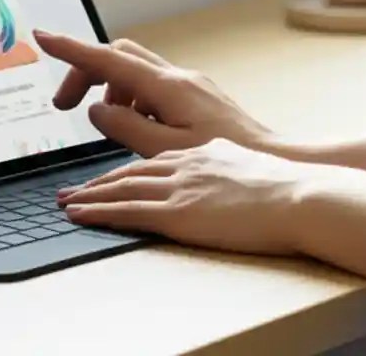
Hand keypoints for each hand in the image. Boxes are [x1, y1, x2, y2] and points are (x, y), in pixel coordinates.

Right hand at [33, 30, 273, 155]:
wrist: (272, 158)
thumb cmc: (226, 158)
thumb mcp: (167, 149)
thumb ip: (127, 128)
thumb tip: (96, 109)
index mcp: (167, 87)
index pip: (108, 59)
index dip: (72, 50)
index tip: (42, 37)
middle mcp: (178, 77)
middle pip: (118, 57)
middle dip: (86, 74)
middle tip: (65, 107)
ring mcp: (189, 84)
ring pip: (135, 72)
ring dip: (112, 92)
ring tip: (114, 129)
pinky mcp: (197, 95)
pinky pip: (153, 87)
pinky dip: (135, 102)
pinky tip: (142, 132)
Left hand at [59, 138, 318, 254]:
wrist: (299, 195)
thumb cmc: (284, 188)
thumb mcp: (245, 165)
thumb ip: (224, 166)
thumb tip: (219, 175)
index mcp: (201, 152)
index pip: (152, 159)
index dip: (125, 166)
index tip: (108, 177)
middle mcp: (184, 163)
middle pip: (128, 169)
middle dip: (95, 180)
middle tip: (71, 190)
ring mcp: (179, 186)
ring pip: (121, 186)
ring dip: (88, 195)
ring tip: (66, 203)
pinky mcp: (178, 212)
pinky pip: (128, 210)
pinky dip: (98, 211)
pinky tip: (79, 214)